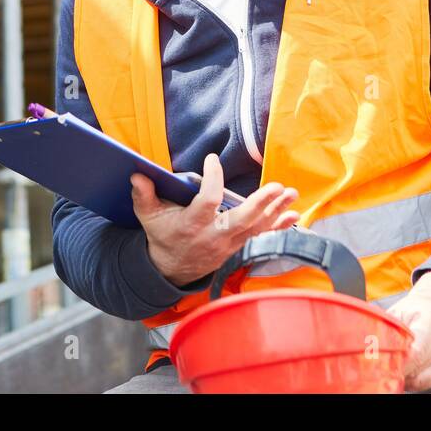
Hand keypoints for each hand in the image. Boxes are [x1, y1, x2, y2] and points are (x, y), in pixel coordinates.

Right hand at [131, 153, 299, 286]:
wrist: (171, 270)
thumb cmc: (162, 236)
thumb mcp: (148, 217)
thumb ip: (143, 196)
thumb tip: (137, 174)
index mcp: (191, 226)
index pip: (206, 202)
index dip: (212, 180)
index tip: (212, 160)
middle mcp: (213, 237)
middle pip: (241, 222)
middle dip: (261, 205)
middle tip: (277, 187)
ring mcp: (229, 245)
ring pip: (256, 229)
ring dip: (276, 211)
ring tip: (291, 193)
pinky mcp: (238, 249)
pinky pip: (262, 238)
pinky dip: (278, 227)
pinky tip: (293, 215)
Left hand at [386, 271, 430, 390]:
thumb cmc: (413, 311)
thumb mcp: (397, 313)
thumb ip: (386, 330)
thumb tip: (371, 348)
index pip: (416, 352)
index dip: (399, 364)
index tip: (385, 367)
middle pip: (419, 366)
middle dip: (400, 370)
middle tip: (386, 368)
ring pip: (425, 378)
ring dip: (408, 377)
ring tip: (398, 367)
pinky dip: (418, 380)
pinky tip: (410, 370)